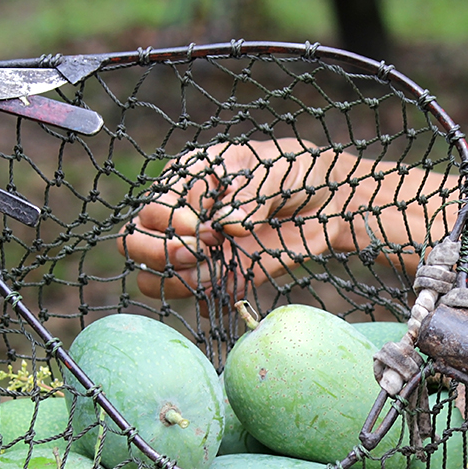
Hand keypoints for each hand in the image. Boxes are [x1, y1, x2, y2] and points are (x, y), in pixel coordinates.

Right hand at [118, 139, 348, 299]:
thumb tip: (226, 224)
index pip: (151, 210)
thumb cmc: (300, 173)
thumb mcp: (274, 170)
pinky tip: (230, 279)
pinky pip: (194, 299)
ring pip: (154, 277)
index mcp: (188, 180)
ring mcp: (200, 251)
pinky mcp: (223, 277)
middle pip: (134, 243)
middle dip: (161, 252)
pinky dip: (205, 297)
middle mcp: (185, 216)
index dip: (171, 224)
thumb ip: (249, 194)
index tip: (208, 226)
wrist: (333, 203)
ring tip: (215, 264)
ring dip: (179, 278)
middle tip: (201, 251)